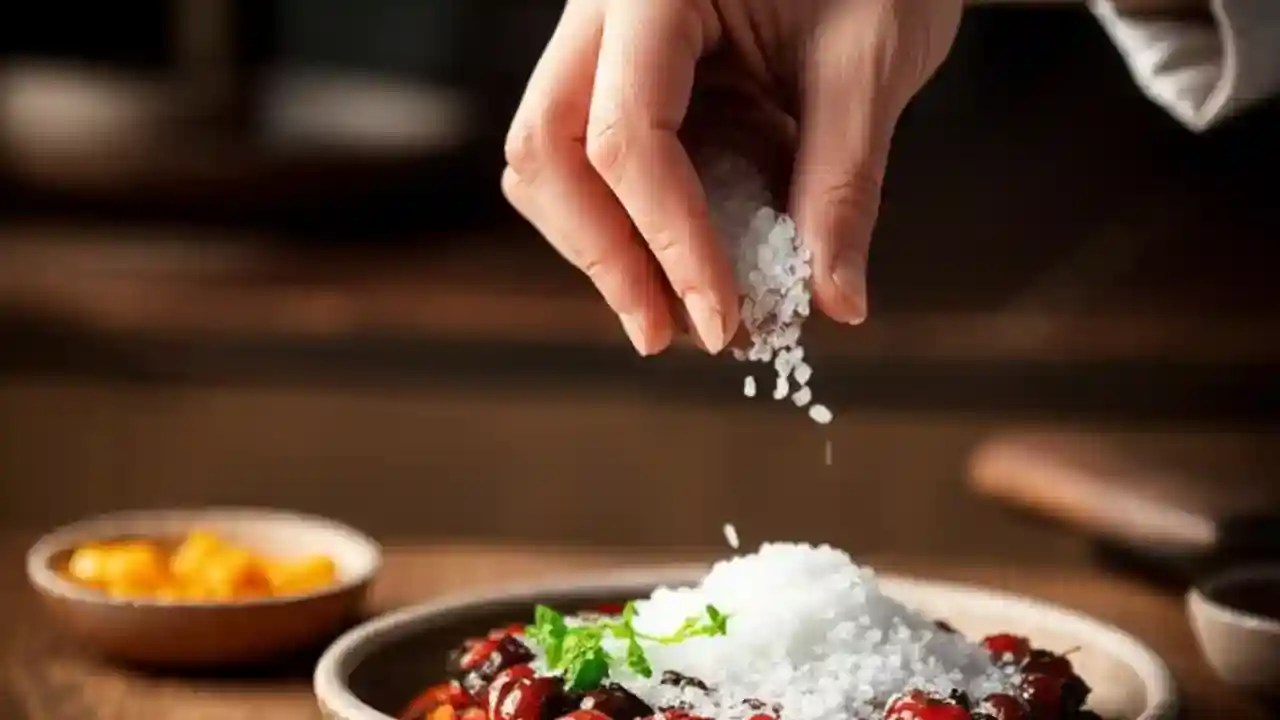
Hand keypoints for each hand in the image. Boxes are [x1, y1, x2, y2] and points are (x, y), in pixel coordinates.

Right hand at [501, 0, 961, 354]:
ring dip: (601, 246)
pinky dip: (627, 220)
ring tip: (677, 311)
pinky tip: (683, 260)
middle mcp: (604, 10)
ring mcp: (602, 39)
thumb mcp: (871, 60)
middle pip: (548, 149)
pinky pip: (589, 157)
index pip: (628, 134)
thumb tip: (834, 301)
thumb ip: (843, 182)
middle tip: (666, 334)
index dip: (670, 242)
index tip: (723, 320)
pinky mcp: (621, 71)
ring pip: (548, 159)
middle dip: (603, 255)